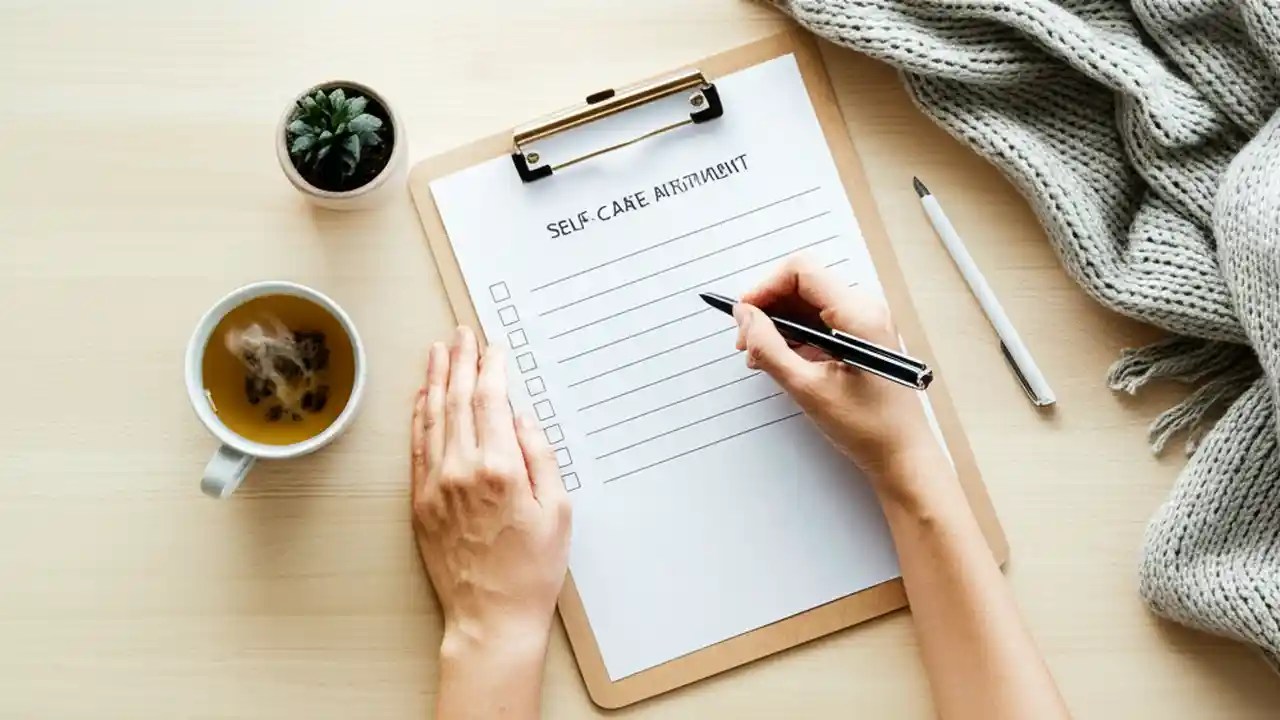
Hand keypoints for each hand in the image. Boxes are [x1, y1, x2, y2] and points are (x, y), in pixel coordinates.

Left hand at [411, 326, 571, 658]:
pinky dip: (419, 416)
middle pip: (458, 400)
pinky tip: (423, 398)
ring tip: (439, 352)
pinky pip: (417, 447)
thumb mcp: (558, 511)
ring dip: (435, 379)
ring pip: (432, 417)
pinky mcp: (420, 503)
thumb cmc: (532, 571)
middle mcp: (462, 471)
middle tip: (461, 334)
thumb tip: (521, 419)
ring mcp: (436, 486)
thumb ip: (540, 457)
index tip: (493, 347)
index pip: (492, 401)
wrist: (491, 619)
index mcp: (501, 468)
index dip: (492, 367)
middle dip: (461, 361)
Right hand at [734, 257, 943, 498]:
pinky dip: (794, 334)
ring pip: (807, 303)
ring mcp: (864, 322)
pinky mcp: (860, 336)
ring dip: (778, 322)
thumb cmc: (868, 426)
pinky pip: (819, 320)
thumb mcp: (806, 387)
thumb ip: (769, 347)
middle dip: (768, 307)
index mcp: (858, 315)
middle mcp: (865, 309)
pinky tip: (781, 358)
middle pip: (802, 284)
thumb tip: (745, 318)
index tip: (744, 312)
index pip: (801, 271)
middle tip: (746, 340)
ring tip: (759, 355)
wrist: (901, 454)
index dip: (765, 287)